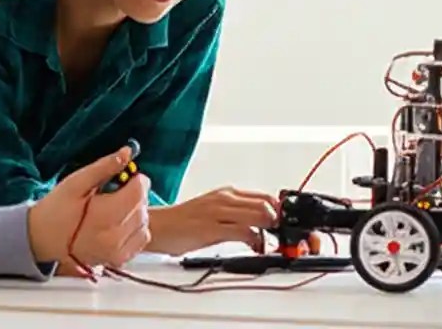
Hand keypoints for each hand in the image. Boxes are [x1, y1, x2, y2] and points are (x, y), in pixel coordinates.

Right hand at [28, 146, 150, 268]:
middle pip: (143, 207)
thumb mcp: (77, 181)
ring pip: (145, 223)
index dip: (136, 180)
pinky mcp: (118, 260)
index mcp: (105, 216)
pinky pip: (141, 239)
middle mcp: (115, 237)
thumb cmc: (57, 208)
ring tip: (117, 208)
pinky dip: (136, 228)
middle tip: (117, 192)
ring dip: (137, 212)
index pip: (140, 192)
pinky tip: (119, 223)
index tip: (125, 178)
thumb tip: (128, 152)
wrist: (43, 239)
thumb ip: (105, 166)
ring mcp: (117, 251)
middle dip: (136, 195)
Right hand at [146, 186, 278, 255]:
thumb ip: (235, 213)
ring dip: (269, 230)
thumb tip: (258, 223)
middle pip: (265, 204)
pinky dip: (255, 241)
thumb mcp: (213, 210)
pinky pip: (243, 231)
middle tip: (279, 235)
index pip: (264, 196)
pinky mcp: (211, 228)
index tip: (283, 223)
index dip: (279, 210)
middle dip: (278, 220)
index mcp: (226, 193)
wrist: (157, 227)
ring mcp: (218, 212)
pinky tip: (255, 248)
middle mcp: (224, 198)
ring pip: (258, 215)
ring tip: (269, 242)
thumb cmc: (183, 222)